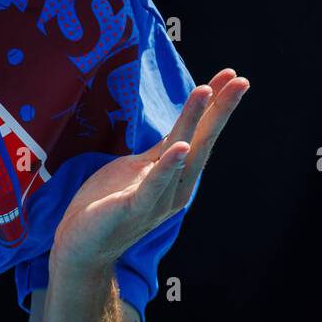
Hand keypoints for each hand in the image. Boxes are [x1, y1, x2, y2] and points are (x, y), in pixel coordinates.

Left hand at [49, 68, 248, 278]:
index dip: (216, 103)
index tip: (231, 75)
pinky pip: (153, 185)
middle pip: (203, 140)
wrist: (81, 247)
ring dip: (194, 121)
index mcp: (177, 174)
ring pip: (182, 153)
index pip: (201, 132)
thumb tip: (180, 132)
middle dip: (221, 108)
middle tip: (240, 81)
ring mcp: (158, 199)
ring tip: (206, 92)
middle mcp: (177, 187)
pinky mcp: (134, 208)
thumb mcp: (137, 168)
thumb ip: (160, 153)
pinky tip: (181, 147)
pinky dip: (168, 167)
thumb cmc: (107, 203)